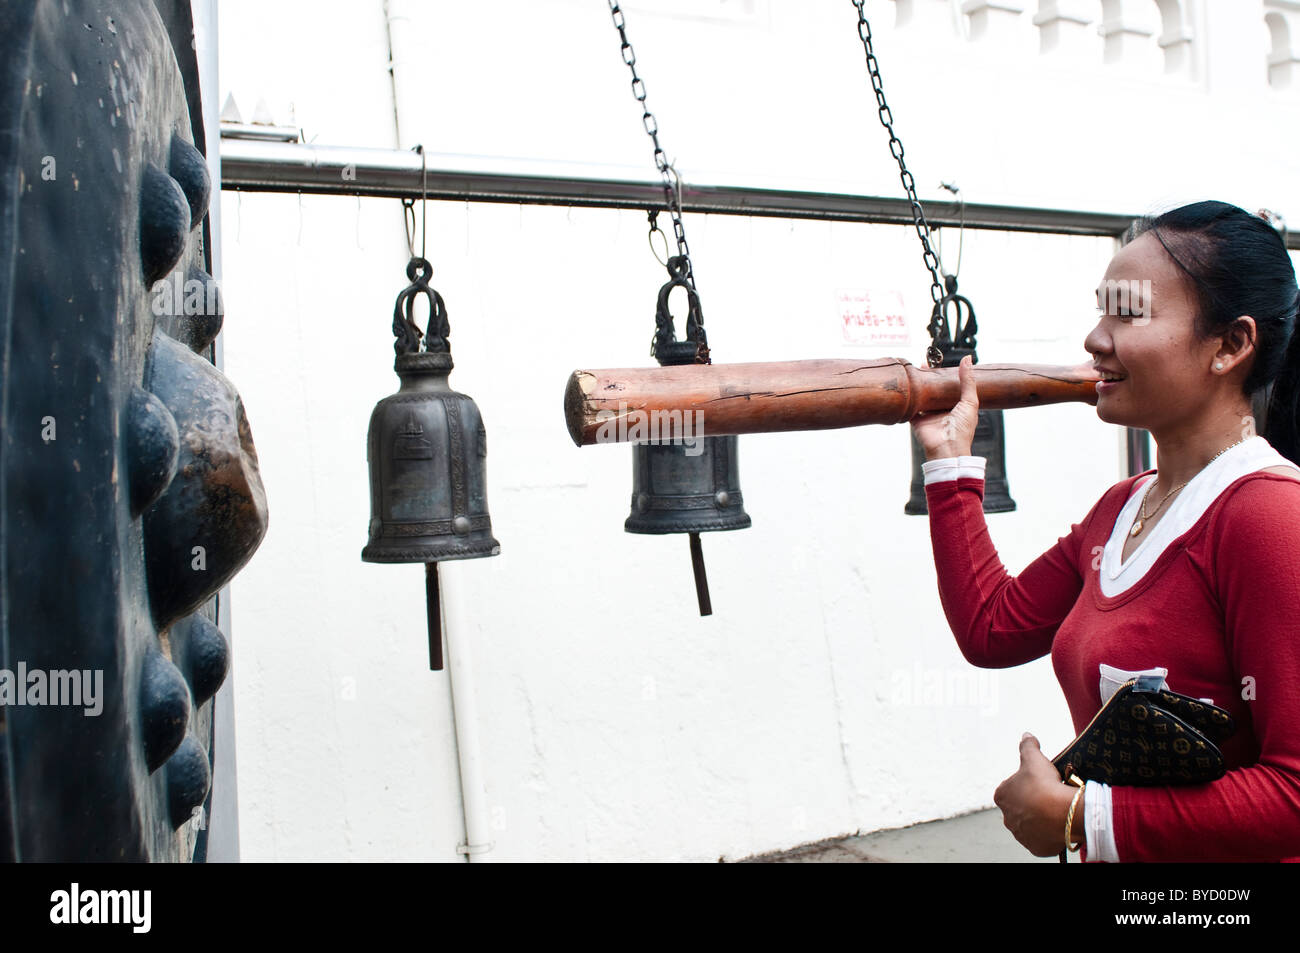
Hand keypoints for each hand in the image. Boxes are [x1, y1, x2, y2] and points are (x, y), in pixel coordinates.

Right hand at [910, 354, 978, 460]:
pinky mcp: (916, 420)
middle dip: (928, 378)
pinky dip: (908, 398)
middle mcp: (941, 410)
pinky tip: (905, 386)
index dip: (943, 375)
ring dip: (918, 385)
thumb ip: (968, 381)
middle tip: (924, 363)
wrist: (947, 449)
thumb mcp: (970, 401)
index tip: (939, 363)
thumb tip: (967, 359)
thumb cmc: (962, 430)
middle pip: (934, 390)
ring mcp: (928, 415)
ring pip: (922, 396)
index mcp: (955, 406)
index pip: (948, 387)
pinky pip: (910, 407)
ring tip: (914, 371)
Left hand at [993, 733, 1080, 857]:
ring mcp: (1021, 834)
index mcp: (1002, 796)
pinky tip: (1058, 825)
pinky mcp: (1035, 848)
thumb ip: (1027, 746)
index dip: (1027, 784)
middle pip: (1021, 807)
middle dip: (1033, 803)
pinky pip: (1041, 840)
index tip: (1040, 783)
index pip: (1012, 788)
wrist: (1062, 814)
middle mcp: (1007, 817)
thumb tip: (1027, 735)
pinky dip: (1049, 834)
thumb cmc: (1044, 785)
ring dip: (1040, 819)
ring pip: (1031, 824)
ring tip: (1056, 811)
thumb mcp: (1034, 759)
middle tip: (1050, 797)